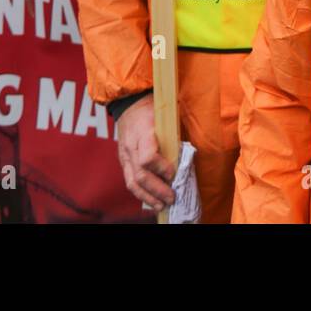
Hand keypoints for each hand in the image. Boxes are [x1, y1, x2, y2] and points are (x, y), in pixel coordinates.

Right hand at [114, 94, 175, 210]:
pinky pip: (130, 181)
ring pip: (132, 182)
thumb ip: (174, 135)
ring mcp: (124, 155)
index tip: (173, 173)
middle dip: (157, 190)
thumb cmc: (153, 109)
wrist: (129, 104)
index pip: (147, 158)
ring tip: (162, 206)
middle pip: (140, 175)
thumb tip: (187, 157)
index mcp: (143, 132)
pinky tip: (152, 201)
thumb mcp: (166, 116)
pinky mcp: (123, 161)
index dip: (161, 168)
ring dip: (148, 197)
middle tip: (172, 198)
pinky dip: (141, 194)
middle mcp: (131, 147)